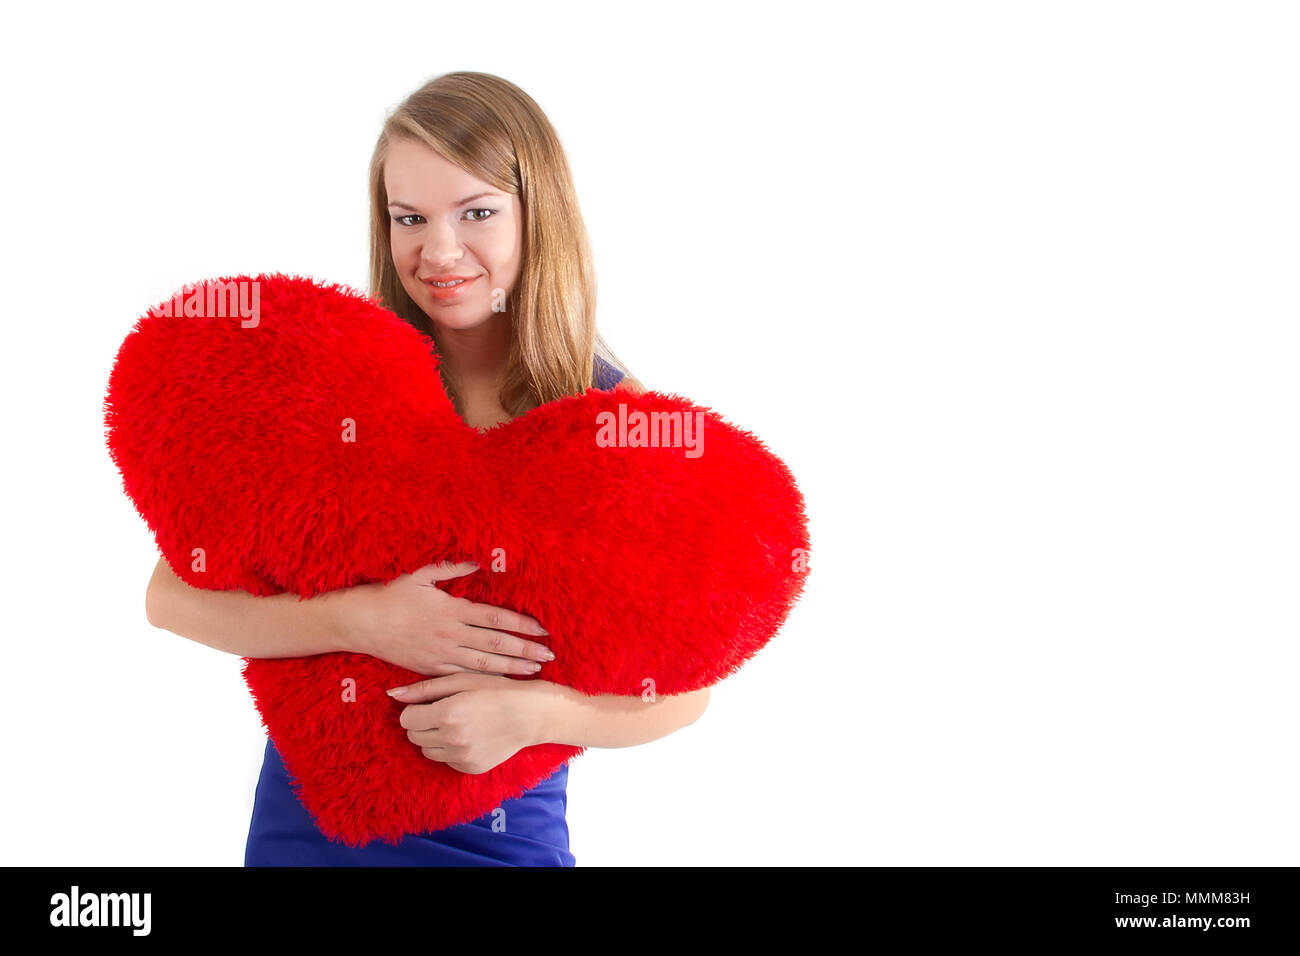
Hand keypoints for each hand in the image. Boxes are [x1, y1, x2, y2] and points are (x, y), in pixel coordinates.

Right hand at [335, 560, 554, 676]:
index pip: (496, 618)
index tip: (542, 629)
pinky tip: (501, 685)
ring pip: (484, 664)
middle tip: (550, 655)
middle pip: (496, 644)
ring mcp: (442, 655)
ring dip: (511, 668)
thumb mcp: (421, 574)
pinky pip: (463, 678)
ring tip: (534, 671)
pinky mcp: (431, 669)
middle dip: (525, 650)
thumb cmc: (392, 595)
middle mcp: (451, 634)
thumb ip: (452, 568)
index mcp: (452, 610)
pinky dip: (484, 681)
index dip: (522, 624)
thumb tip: (479, 561)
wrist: (362, 623)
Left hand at [388, 672, 555, 774]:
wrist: (532, 714)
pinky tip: (470, 735)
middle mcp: (452, 739)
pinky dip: (451, 750)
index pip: (407, 719)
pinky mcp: (470, 768)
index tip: (431, 703)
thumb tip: (391, 695)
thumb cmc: (496, 690)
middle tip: (445, 711)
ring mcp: (461, 757)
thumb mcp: (461, 681)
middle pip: (414, 736)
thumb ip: (424, 689)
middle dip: (423, 724)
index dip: (417, 709)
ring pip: (427, 751)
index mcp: (447, 714)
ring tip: (457, 723)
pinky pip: (446, 761)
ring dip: (435, 738)